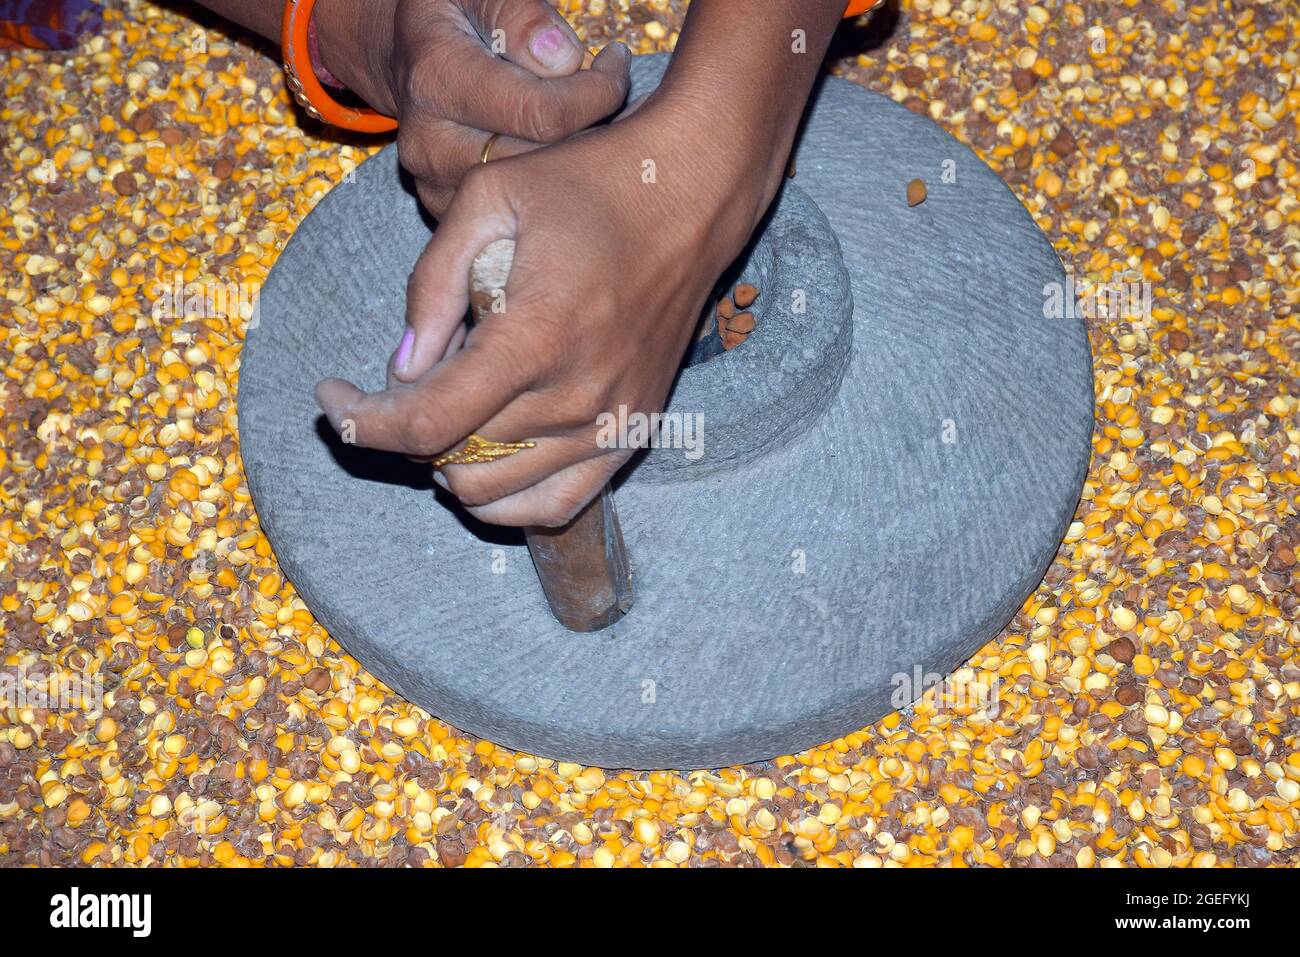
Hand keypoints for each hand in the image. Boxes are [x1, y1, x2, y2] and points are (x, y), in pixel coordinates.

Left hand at [315, 92, 772, 525]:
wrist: (691, 197)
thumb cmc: (589, 187)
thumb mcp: (489, 198)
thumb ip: (433, 284)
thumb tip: (402, 367)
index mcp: (535, 338)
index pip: (425, 423)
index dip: (361, 420)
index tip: (331, 396)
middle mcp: (576, 398)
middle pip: (451, 460)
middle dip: (400, 428)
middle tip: (395, 381)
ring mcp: (609, 426)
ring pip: (493, 492)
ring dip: (447, 462)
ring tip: (444, 408)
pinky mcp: (631, 435)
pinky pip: (553, 506)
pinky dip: (504, 499)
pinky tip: (481, 462)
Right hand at [381, 0, 630, 214]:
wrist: (410, 54)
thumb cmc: (458, 13)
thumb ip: (521, 15)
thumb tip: (563, 60)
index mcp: (436, 79)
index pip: (542, 113)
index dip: (597, 93)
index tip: (616, 64)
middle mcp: (428, 142)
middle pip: (539, 161)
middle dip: (589, 131)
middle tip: (611, 99)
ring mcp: (435, 183)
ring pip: (531, 192)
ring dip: (571, 162)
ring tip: (586, 122)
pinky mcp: (447, 209)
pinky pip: (514, 209)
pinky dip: (546, 184)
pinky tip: (556, 150)